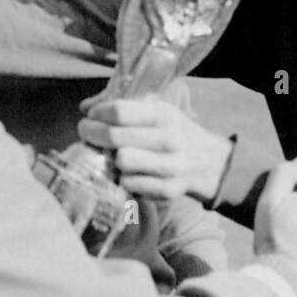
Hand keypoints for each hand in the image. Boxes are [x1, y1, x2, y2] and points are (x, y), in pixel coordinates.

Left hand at [77, 96, 233, 201]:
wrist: (211, 162)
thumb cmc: (175, 132)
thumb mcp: (157, 110)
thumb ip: (123, 106)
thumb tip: (85, 107)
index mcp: (163, 114)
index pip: (119, 111)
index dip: (97, 114)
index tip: (91, 116)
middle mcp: (167, 139)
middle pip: (113, 137)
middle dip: (92, 134)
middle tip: (87, 133)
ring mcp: (169, 167)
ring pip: (120, 162)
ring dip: (110, 159)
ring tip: (111, 155)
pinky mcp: (167, 190)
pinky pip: (129, 185)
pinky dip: (123, 179)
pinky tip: (128, 173)